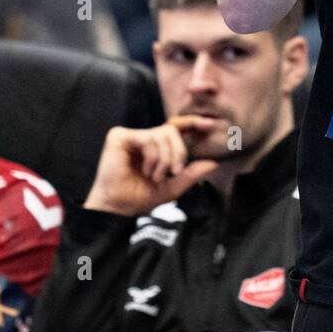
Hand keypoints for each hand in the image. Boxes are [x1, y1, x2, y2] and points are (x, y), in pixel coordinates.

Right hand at [83, 116, 220, 217]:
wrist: (119, 209)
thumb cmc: (141, 197)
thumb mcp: (173, 187)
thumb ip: (191, 174)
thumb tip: (214, 163)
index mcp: (156, 147)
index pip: (174, 128)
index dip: (190, 122)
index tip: (208, 124)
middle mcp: (143, 138)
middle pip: (172, 130)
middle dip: (179, 152)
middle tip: (175, 171)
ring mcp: (131, 136)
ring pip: (163, 134)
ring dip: (164, 159)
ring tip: (154, 176)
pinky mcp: (119, 137)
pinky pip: (149, 138)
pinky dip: (153, 157)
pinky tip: (146, 170)